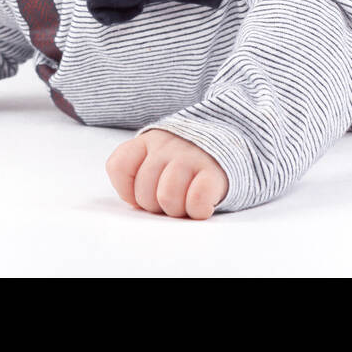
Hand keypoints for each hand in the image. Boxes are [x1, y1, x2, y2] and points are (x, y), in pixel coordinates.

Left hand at [105, 129, 228, 219]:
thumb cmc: (188, 160)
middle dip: (155, 205)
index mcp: (149, 141)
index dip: (127, 189)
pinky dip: (197, 210)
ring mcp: (191, 157)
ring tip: (186, 202)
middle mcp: (168, 145)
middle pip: (143, 192)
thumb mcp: (158, 155)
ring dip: (177, 209)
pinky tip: (202, 205)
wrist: (233, 142)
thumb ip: (139, 172)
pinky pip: (196, 200)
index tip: (143, 193)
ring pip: (167, 197)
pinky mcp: (215, 173)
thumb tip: (134, 203)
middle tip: (172, 199)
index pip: (118, 166)